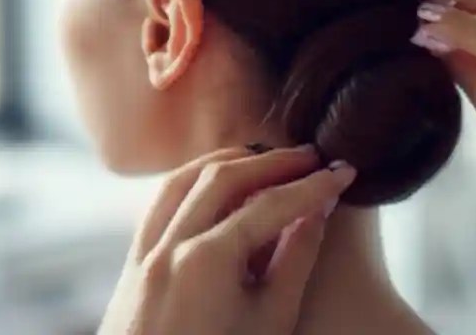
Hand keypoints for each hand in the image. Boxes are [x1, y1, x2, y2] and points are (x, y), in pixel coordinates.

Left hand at [100, 146, 355, 334]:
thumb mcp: (270, 322)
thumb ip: (295, 260)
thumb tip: (317, 211)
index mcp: (206, 261)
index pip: (271, 204)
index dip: (313, 185)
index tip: (344, 172)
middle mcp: (169, 246)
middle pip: (225, 175)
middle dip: (274, 161)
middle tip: (313, 157)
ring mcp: (143, 253)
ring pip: (184, 178)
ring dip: (229, 161)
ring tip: (269, 160)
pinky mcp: (131, 264)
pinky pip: (161, 202)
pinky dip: (193, 180)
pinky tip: (218, 184)